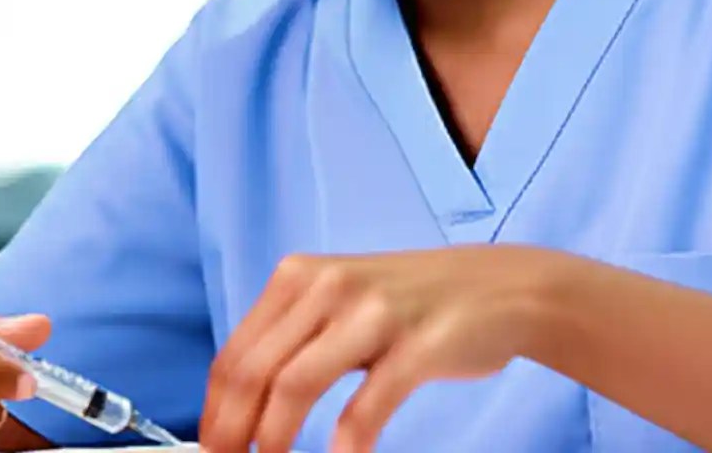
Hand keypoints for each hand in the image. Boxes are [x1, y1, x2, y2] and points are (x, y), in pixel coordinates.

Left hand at [198, 245, 562, 452]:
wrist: (501, 287)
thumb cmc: (412, 303)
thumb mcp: (341, 300)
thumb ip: (293, 337)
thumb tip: (239, 403)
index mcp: (300, 276)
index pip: (234, 353)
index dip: (213, 410)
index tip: (209, 446)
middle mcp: (330, 286)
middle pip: (254, 372)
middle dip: (232, 432)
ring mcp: (374, 313)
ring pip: (295, 384)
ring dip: (273, 440)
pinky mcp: (417, 344)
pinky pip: (367, 405)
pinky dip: (346, 443)